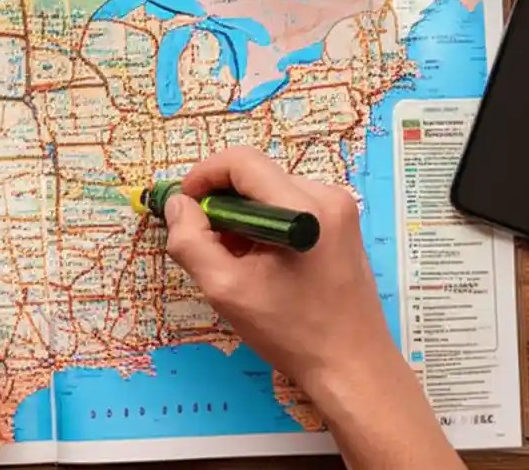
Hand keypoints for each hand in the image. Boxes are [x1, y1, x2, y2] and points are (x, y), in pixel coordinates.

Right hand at [163, 147, 395, 399]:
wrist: (351, 366)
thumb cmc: (291, 332)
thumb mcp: (226, 290)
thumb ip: (191, 241)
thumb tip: (177, 204)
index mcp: (303, 208)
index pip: (242, 161)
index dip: (203, 176)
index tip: (184, 206)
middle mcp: (327, 197)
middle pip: (256, 176)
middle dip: (222, 203)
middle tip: (206, 243)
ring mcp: (339, 209)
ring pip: (271, 191)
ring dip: (243, 217)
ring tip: (237, 260)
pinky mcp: (343, 224)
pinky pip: (290, 206)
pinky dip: (265, 225)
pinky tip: (262, 262)